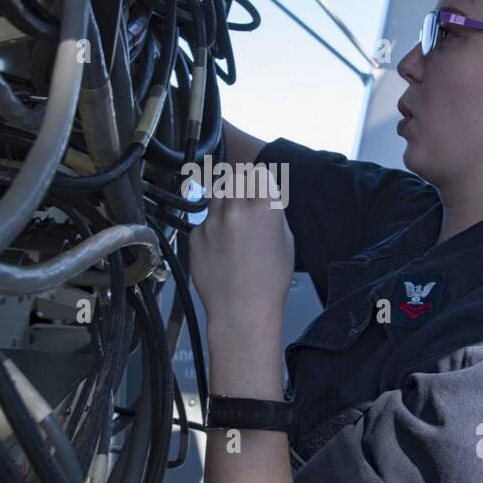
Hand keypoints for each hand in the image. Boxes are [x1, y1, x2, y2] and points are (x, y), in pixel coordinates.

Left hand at [188, 164, 293, 331]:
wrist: (241, 310)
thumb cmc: (268, 282)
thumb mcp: (286, 241)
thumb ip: (273, 212)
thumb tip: (263, 197)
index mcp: (264, 207)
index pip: (258, 172)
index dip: (259, 179)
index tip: (258, 185)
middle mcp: (235, 209)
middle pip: (235, 178)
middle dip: (241, 187)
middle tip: (245, 202)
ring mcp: (212, 221)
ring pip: (217, 195)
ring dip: (225, 203)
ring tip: (233, 227)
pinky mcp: (195, 235)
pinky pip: (205, 221)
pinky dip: (212, 227)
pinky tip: (221, 248)